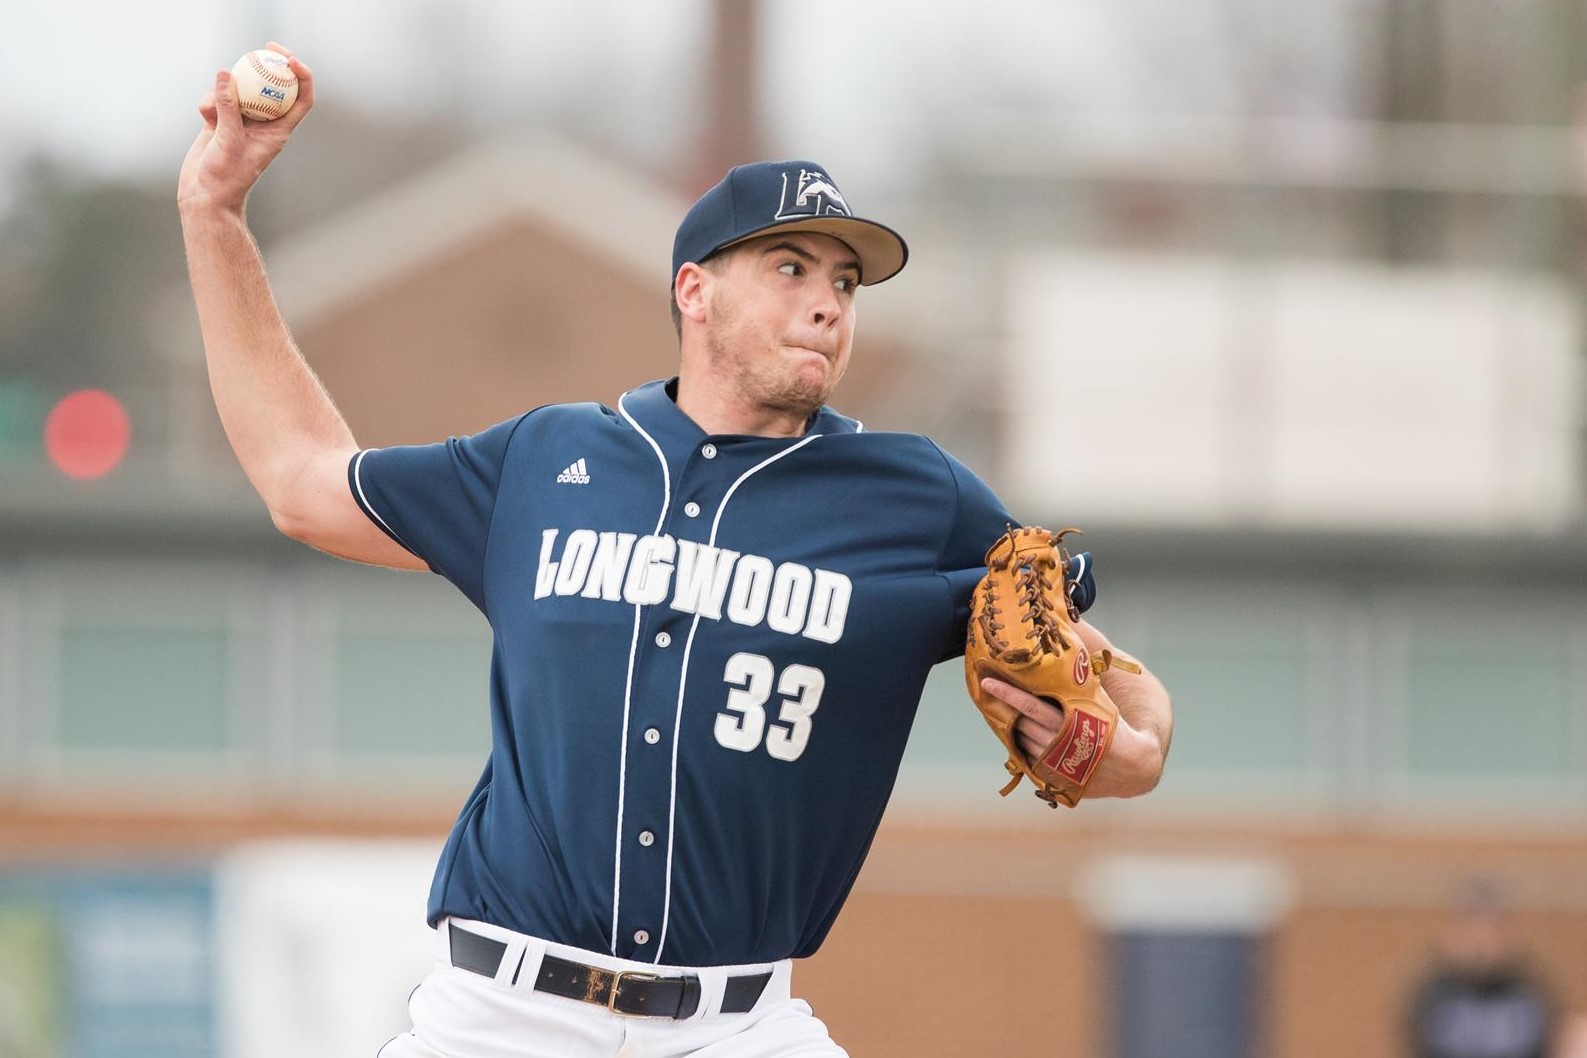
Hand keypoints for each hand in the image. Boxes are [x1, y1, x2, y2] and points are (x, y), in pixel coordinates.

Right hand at [177, 43, 314, 214]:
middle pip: (274, 88)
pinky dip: (209, 101)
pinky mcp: (221, 122)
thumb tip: (225, 74)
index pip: (301, 100)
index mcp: (278, 132)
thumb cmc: (225, 177)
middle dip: (271, 66)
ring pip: (240, 91)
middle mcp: (264, 125)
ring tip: (211, 107)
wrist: (205, 196)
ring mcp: (242, 123)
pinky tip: (202, 113)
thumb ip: (228, 107)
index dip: (302, 77)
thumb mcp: (228, 140)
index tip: (290, 59)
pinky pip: (218, 100)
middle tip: (263, 47)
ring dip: (224, 91)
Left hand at [979, 677, 1161, 798]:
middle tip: (988, 691)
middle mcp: (1057, 742)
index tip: (986, 682)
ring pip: (1020, 739)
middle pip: (1020, 721)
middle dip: (1004, 707)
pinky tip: (1017, 732)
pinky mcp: (1051, 777)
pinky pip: (1027, 757)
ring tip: (999, 709)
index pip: (1028, 704)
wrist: (1132, 768)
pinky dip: (1021, 744)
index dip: (1006, 693)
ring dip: (1011, 725)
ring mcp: (1052, 763)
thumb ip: (1082, 679)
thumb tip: (1073, 644)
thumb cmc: (1114, 727)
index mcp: (1068, 720)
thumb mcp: (1100, 700)